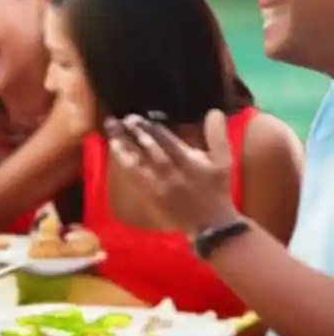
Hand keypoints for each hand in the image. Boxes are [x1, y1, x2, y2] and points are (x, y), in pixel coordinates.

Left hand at [104, 111, 239, 234]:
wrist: (211, 223)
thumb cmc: (217, 188)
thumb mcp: (223, 161)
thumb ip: (217, 136)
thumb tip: (213, 111)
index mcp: (191, 164)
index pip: (169, 143)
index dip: (153, 130)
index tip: (139, 118)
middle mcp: (174, 175)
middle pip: (152, 153)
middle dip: (137, 136)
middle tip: (123, 120)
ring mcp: (160, 188)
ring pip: (139, 166)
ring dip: (125, 149)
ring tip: (112, 134)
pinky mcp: (151, 198)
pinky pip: (135, 179)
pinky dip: (125, 165)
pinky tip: (116, 152)